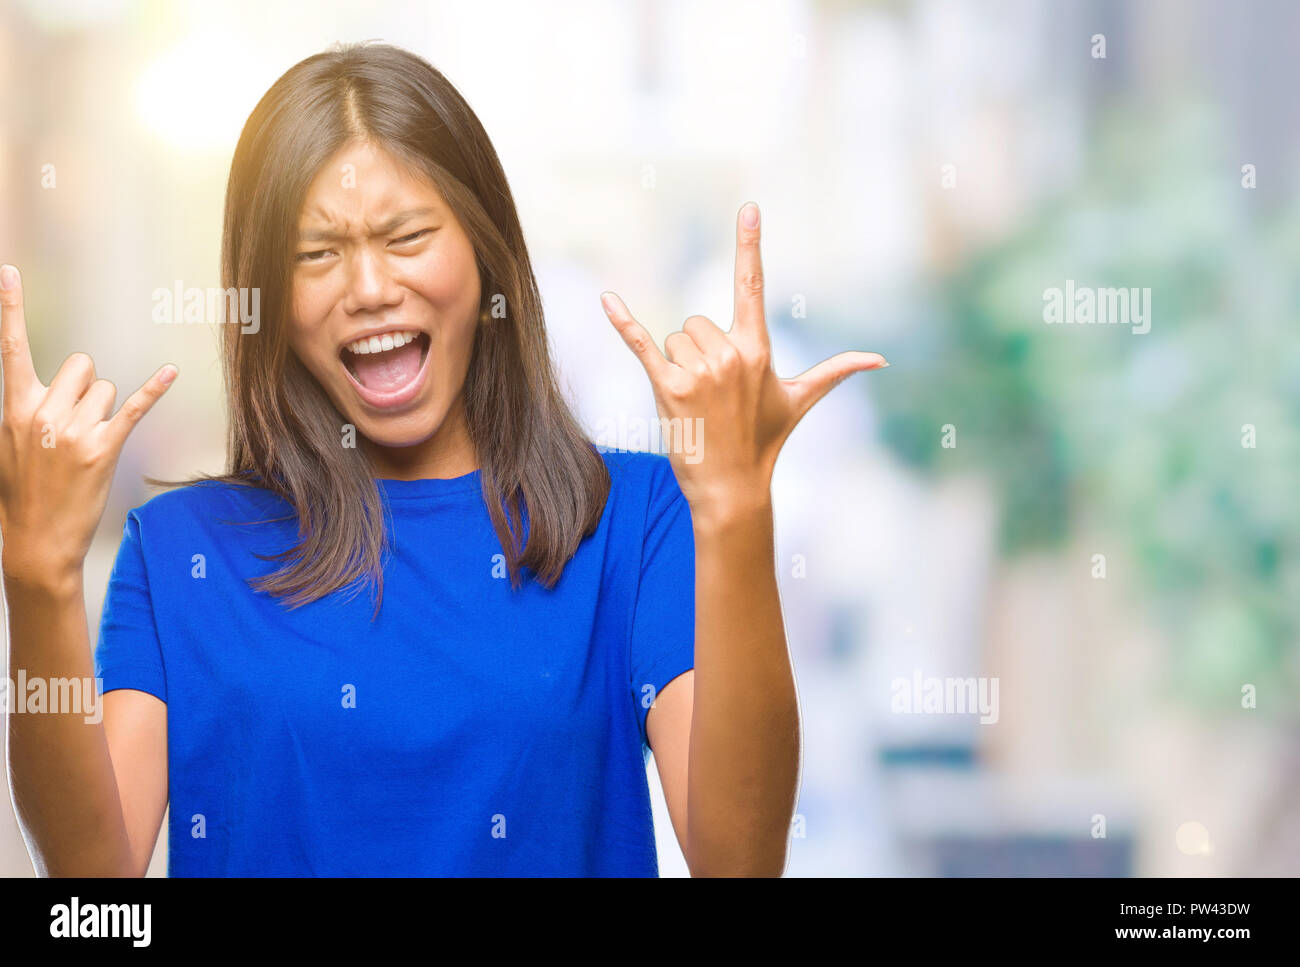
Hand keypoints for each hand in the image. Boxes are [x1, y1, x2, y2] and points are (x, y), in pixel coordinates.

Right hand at [0, 264, 177, 584]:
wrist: (35, 540)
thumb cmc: (24, 492)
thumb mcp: (11, 443)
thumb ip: (27, 409)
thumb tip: (46, 389)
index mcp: (15, 408)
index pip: (11, 348)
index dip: (10, 309)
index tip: (10, 273)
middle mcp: (43, 413)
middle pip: (80, 365)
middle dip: (84, 386)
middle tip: (77, 421)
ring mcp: (73, 431)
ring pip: (104, 388)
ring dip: (103, 408)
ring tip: (87, 444)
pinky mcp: (103, 448)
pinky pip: (133, 408)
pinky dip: (153, 389)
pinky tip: (170, 373)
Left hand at [600, 202, 887, 517]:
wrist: (733, 488)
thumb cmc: (765, 442)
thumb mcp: (800, 401)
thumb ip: (835, 371)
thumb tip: (880, 361)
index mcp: (758, 349)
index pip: (752, 285)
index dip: (749, 245)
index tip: (748, 209)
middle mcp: (730, 354)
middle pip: (696, 322)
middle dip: (698, 351)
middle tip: (711, 393)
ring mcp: (699, 371)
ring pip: (675, 338)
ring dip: (678, 364)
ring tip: (695, 401)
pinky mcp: (668, 387)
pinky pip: (641, 344)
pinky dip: (622, 322)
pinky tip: (607, 299)